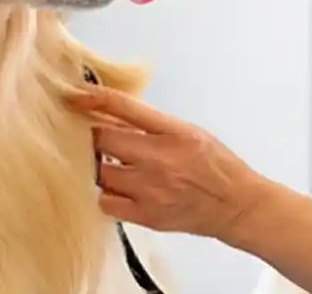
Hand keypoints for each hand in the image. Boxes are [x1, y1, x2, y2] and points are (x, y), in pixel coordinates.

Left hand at [66, 85, 275, 243]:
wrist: (235, 205)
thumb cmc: (216, 167)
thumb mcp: (188, 132)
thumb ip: (152, 125)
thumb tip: (114, 115)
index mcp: (172, 132)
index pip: (123, 107)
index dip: (93, 98)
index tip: (76, 96)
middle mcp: (159, 159)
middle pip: (101, 140)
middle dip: (95, 136)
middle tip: (97, 138)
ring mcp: (150, 189)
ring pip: (99, 173)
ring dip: (100, 167)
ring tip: (113, 166)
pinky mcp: (146, 215)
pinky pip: (106, 202)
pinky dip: (107, 194)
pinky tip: (119, 190)